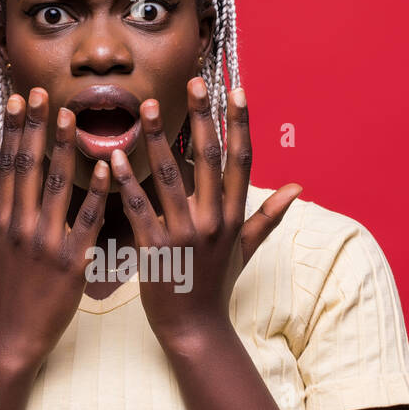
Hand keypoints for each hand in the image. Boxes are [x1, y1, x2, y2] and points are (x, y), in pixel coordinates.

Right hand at [0, 88, 109, 369]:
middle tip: (44, 92)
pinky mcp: (72, 262)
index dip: (14, 131)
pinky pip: (87, 221)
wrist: (13, 340)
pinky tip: (109, 167)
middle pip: (29, 168)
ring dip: (65, 149)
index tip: (19, 101)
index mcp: (1, 222)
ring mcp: (46, 244)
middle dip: (37, 128)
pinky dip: (98, 193)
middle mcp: (21, 227)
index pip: (8, 166)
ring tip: (73, 116)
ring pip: (58, 187)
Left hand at [108, 76, 301, 349]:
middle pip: (211, 159)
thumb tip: (297, 187)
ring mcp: (186, 234)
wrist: (195, 328)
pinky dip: (125, 183)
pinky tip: (111, 158)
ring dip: (156, 139)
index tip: (235, 89)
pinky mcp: (157, 249)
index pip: (241, 160)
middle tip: (194, 81)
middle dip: (202, 116)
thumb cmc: (217, 285)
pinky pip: (139, 209)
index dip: (239, 122)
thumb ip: (269, 215)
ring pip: (171, 177)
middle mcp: (214, 220)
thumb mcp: (247, 248)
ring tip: (145, 107)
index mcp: (234, 215)